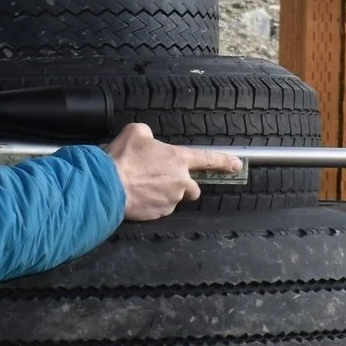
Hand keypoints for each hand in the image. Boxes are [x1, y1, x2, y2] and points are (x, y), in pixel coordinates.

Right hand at [105, 123, 243, 220]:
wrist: (108, 184)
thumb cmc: (122, 158)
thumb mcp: (135, 132)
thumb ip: (148, 134)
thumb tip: (148, 139)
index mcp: (178, 159)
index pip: (207, 159)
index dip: (224, 161)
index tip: (237, 165)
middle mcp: (180, 181)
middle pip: (192, 188)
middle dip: (183, 186)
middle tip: (163, 181)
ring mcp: (171, 200)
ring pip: (174, 198)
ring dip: (164, 194)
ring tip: (143, 187)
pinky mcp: (159, 213)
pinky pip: (161, 209)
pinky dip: (152, 204)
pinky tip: (138, 196)